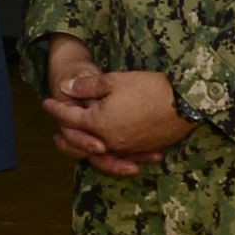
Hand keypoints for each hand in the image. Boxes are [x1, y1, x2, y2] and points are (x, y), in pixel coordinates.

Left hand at [44, 61, 193, 177]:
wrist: (187, 102)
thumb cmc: (149, 88)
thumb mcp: (113, 81)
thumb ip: (86, 86)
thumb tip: (65, 87)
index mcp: (98, 123)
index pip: (70, 117)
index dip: (56, 108)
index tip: (47, 102)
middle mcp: (109, 140)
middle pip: (81, 140)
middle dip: (66, 135)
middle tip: (56, 131)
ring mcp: (127, 147)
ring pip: (101, 151)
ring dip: (87, 148)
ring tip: (79, 144)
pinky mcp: (143, 148)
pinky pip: (122, 153)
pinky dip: (112, 152)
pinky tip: (110, 147)